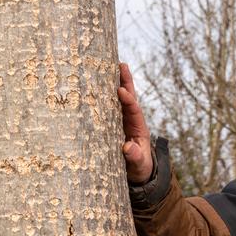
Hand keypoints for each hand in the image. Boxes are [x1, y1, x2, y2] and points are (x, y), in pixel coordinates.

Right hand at [116, 62, 153, 183]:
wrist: (136, 172)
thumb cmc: (138, 168)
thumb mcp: (138, 166)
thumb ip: (135, 157)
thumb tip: (128, 148)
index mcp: (139, 127)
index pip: (134, 110)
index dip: (128, 100)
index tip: (121, 91)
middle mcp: (131, 120)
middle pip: (129, 97)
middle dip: (125, 81)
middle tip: (121, 65)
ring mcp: (122, 119)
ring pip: (119, 98)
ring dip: (115, 82)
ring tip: (111, 64)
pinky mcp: (113, 122)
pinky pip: (109, 105)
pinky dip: (104, 93)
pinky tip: (97, 81)